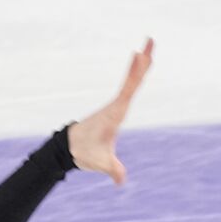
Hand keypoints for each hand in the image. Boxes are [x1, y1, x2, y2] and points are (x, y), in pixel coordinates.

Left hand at [67, 38, 153, 184]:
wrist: (69, 148)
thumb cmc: (84, 152)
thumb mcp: (100, 162)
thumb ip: (113, 170)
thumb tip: (120, 181)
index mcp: (115, 113)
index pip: (127, 90)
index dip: (134, 73)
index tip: (138, 54)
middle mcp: (116, 105)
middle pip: (132, 79)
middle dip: (142, 60)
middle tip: (150, 40)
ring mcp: (115, 105)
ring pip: (131, 80)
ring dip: (140, 64)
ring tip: (148, 47)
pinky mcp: (115, 108)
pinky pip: (128, 88)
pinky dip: (135, 76)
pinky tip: (139, 65)